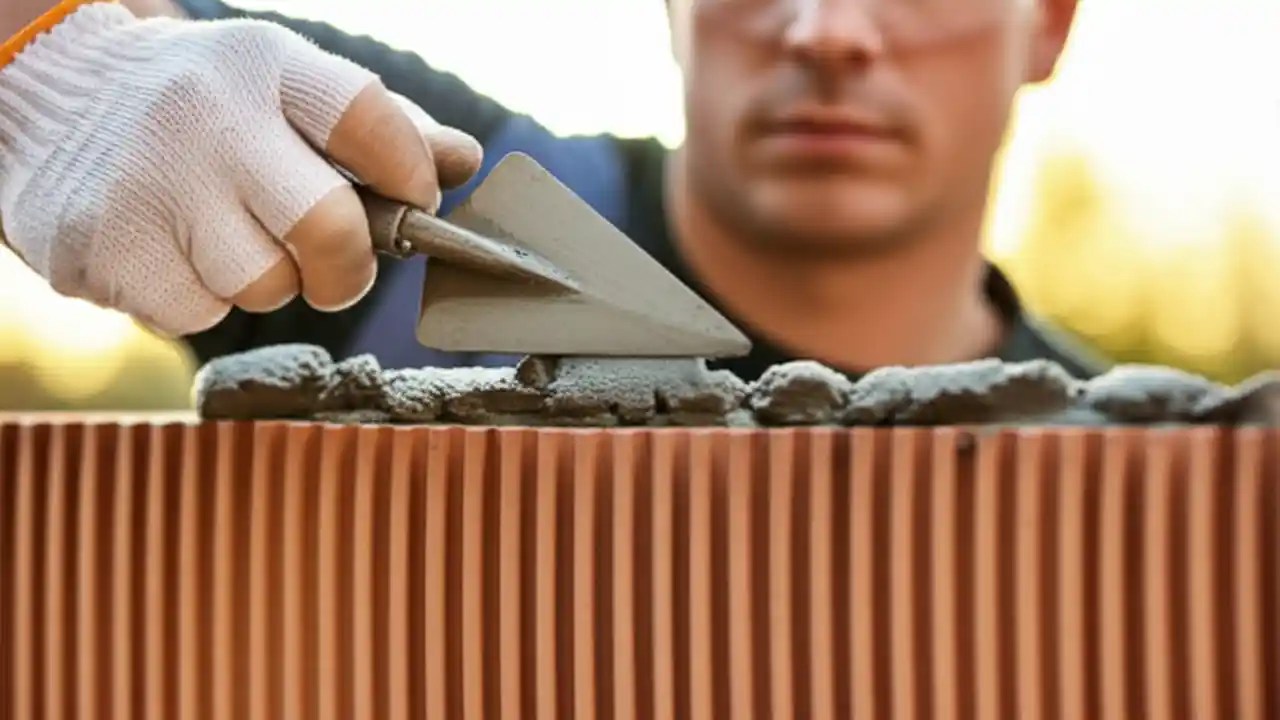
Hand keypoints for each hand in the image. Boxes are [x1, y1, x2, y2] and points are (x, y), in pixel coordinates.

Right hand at [0, 3, 481, 335]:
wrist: (54, 97)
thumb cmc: (206, 103)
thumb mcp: (287, 88)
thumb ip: (383, 128)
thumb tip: (463, 162)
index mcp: (263, 65)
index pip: (370, 121)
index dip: (412, 175)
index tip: (415, 200)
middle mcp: (203, 116)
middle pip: (326, 228)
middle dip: (348, 266)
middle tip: (337, 266)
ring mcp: (146, 183)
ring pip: (262, 285)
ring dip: (265, 279)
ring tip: (229, 236)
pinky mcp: (101, 247)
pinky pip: (198, 312)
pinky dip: (201, 296)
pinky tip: (173, 251)